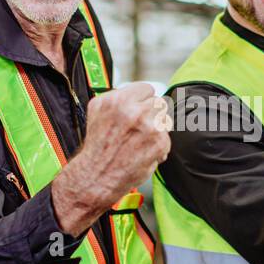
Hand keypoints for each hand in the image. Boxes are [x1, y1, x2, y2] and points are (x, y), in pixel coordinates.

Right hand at [52, 83, 170, 235]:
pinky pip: (167, 137)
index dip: (142, 100)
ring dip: (156, 127)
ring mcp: (150, 128)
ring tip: (139, 139)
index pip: (147, 88)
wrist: (97, 175)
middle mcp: (136, 112)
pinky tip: (142, 151)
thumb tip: (136, 91)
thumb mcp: (97, 109)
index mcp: (120, 101)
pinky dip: (158, 145)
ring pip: (166, 119)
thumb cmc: (98, 144)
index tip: (139, 108)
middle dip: (151, 113)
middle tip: (139, 126)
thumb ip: (118, 95)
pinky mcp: (160, 144)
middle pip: (159, 102)